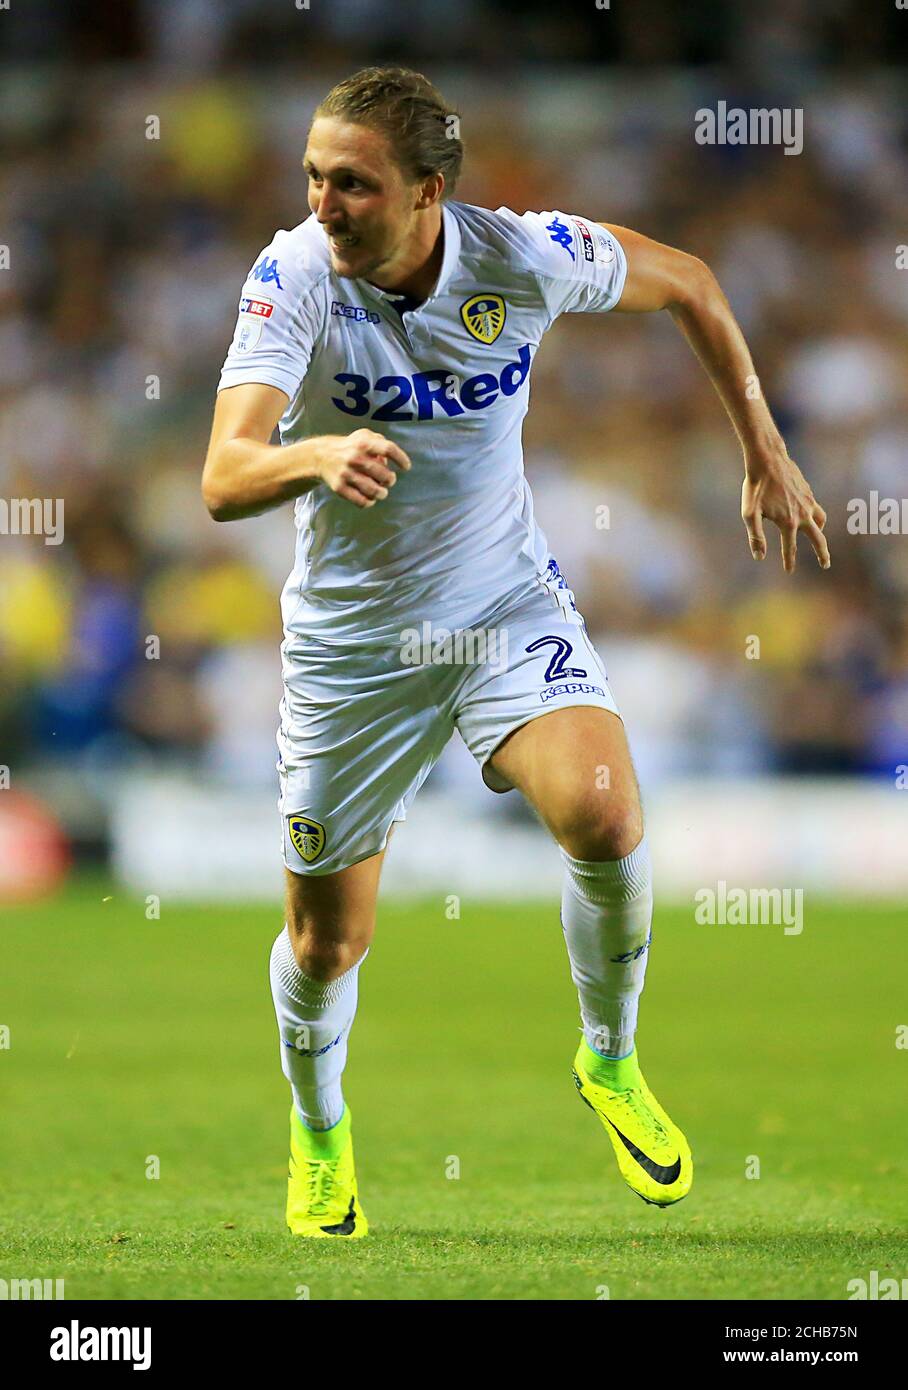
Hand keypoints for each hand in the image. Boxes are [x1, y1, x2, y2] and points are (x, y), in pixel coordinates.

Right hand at [313, 429, 410, 507]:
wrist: (321, 456)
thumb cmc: (351, 446)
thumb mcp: (365, 436)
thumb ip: (381, 443)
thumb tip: (391, 461)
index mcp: (364, 443)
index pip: (389, 449)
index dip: (401, 459)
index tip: (406, 467)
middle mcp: (355, 458)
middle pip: (384, 475)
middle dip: (390, 480)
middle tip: (389, 480)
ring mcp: (346, 474)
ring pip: (374, 491)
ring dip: (382, 493)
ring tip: (382, 492)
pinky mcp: (339, 488)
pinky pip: (361, 501)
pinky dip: (369, 502)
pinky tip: (370, 498)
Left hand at [741, 452, 829, 572]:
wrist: (768, 460)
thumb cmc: (755, 487)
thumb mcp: (750, 514)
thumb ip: (756, 537)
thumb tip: (759, 557)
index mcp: (788, 522)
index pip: (790, 548)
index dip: (789, 561)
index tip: (789, 571)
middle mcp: (802, 514)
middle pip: (818, 539)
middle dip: (822, 554)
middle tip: (826, 565)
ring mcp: (807, 502)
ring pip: (821, 521)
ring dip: (820, 532)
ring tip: (818, 537)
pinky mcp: (808, 491)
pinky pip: (816, 508)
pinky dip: (816, 515)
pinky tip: (808, 515)